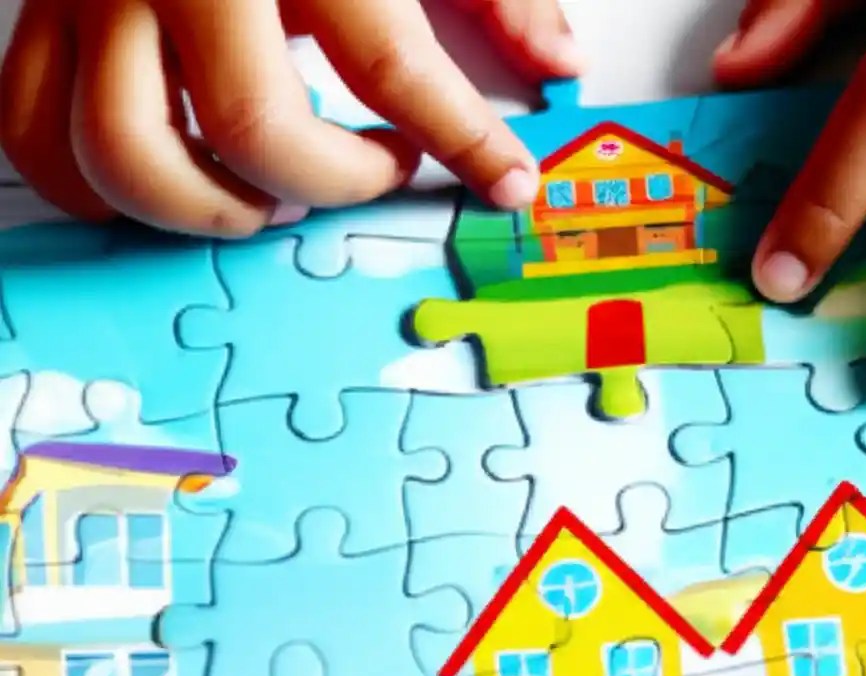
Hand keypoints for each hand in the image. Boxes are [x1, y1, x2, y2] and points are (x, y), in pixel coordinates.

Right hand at [0, 0, 579, 236]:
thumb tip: (556, 60)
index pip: (395, 67)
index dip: (465, 142)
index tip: (509, 185)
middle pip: (253, 130)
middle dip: (332, 183)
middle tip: (374, 171)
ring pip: (125, 152)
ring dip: (211, 209)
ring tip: (270, 196)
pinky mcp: (41, 12)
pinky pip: (35, 136)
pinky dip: (94, 191)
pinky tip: (168, 188)